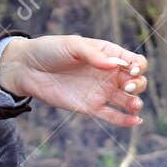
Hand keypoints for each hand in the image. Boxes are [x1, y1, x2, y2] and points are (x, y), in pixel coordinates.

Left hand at [0, 35, 147, 126]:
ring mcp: (101, 92)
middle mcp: (109, 74)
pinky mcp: (91, 107)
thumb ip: (93, 54)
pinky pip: (112, 116)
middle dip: (138, 84)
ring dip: (135, 103)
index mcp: (109, 54)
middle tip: (127, 85)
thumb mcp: (72, 45)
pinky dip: (125, 120)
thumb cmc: (50, 50)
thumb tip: (115, 64)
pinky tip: (135, 121)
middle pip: (137, 81)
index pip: (135, 62)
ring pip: (128, 100)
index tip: (131, 69)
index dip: (139, 66)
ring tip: (134, 105)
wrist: (28, 69)